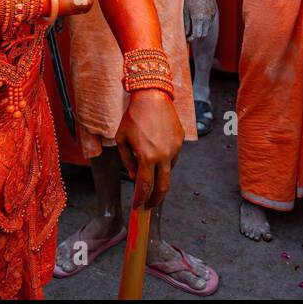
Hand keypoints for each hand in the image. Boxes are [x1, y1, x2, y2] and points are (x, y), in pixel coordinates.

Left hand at [115, 89, 183, 209]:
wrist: (152, 96)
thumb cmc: (134, 117)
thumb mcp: (122, 139)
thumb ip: (127, 161)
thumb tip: (133, 177)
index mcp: (146, 156)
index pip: (145, 186)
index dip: (141, 199)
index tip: (138, 206)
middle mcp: (163, 155)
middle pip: (163, 187)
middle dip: (155, 200)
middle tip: (149, 205)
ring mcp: (175, 148)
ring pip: (168, 171)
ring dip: (159, 176)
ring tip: (149, 169)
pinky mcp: (180, 141)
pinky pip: (173, 157)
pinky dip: (165, 161)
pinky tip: (156, 152)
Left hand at [184, 0, 214, 40]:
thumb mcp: (186, 10)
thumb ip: (186, 23)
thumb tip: (185, 32)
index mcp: (198, 19)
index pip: (197, 35)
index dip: (191, 38)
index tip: (187, 38)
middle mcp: (207, 19)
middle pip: (203, 34)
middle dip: (196, 36)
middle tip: (190, 34)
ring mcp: (212, 15)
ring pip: (207, 28)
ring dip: (201, 30)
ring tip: (194, 25)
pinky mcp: (214, 12)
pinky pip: (210, 22)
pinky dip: (205, 23)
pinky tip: (199, 18)